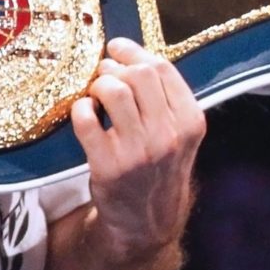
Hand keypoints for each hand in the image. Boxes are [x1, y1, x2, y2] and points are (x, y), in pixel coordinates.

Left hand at [69, 38, 203, 261]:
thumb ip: (164, 98)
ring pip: (114, 91)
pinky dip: (79, 108)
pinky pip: (85, 118)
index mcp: (191, 121)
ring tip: (94, 94)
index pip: (162, 69)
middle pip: (138, 75)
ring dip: (96, 84)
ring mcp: (139, 151)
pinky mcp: (108, 165)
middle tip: (102, 73)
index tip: (116, 48)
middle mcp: (169, 135)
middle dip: (113, 66)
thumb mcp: (178, 134)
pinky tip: (84, 114)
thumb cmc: (158, 167)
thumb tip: (130, 53)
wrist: (146, 221)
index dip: (133, 52)